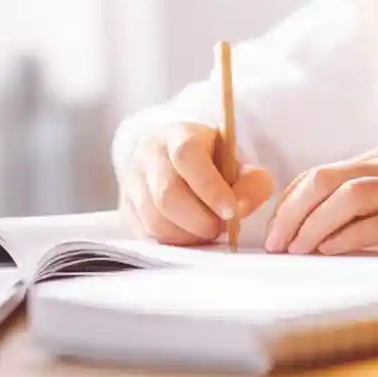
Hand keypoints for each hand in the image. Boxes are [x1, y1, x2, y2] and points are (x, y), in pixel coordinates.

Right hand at [119, 122, 274, 244]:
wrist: (176, 160)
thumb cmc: (213, 162)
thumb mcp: (239, 162)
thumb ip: (252, 182)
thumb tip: (240, 208)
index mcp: (178, 134)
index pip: (187, 156)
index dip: (210, 187)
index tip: (231, 211)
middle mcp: (148, 154)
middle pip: (167, 194)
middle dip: (199, 220)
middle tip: (220, 228)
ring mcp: (132, 180)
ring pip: (155, 219)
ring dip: (187, 235)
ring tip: (206, 231)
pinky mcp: (125, 206)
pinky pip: (146, 234)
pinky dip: (173, 242)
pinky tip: (189, 235)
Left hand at [265, 146, 377, 255]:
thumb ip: (370, 203)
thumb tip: (317, 229)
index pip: (319, 173)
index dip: (288, 200)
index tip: (272, 227)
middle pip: (325, 179)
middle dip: (291, 212)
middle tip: (275, 244)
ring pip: (349, 197)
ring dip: (314, 225)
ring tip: (297, 250)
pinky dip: (349, 237)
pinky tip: (330, 251)